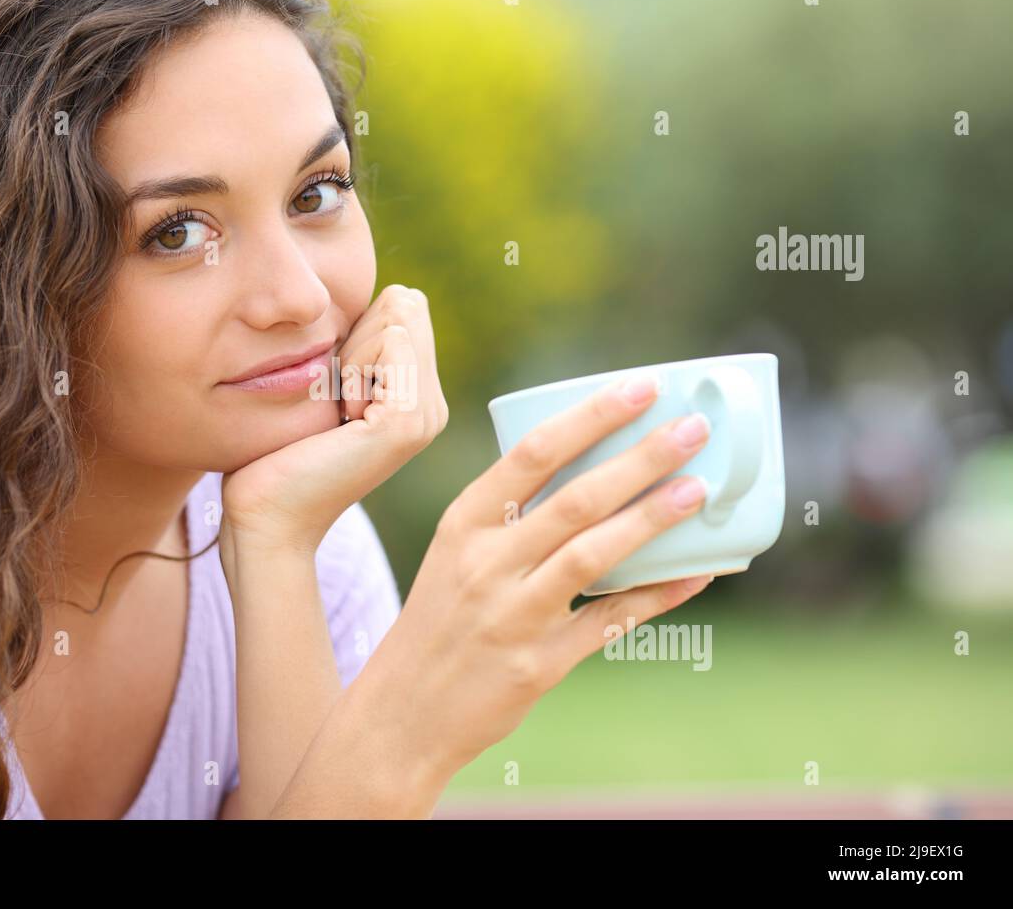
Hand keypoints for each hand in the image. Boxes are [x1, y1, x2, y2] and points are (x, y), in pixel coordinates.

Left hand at [219, 284, 448, 554]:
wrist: (267, 516)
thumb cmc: (277, 452)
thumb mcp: (324, 384)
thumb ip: (354, 346)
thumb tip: (383, 296)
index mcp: (416, 397)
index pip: (403, 305)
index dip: (356, 328)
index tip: (333, 389)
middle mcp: (432, 407)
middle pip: (405, 304)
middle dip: (359, 335)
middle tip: (335, 399)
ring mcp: (427, 415)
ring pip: (398, 317)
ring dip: (352, 354)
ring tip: (338, 412)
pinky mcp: (410, 420)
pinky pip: (392, 338)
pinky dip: (353, 366)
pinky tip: (341, 418)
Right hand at [358, 373, 716, 779]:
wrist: (402, 713)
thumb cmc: (438, 623)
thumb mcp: (455, 556)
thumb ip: (511, 518)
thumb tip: (597, 476)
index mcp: (464, 525)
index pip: (533, 454)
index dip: (593, 417)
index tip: (641, 388)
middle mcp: (485, 564)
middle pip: (575, 499)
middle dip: (640, 458)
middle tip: (692, 428)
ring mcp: (513, 615)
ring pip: (593, 555)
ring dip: (651, 519)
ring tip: (699, 489)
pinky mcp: (539, 664)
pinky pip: (610, 621)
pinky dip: (657, 595)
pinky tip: (697, 573)